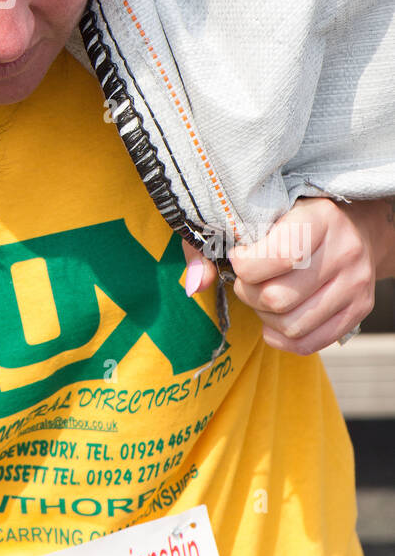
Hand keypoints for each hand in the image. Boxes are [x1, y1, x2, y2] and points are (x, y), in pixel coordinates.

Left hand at [181, 194, 391, 354]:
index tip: (238, 258)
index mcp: (320, 218)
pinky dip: (281, 337)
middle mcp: (344, 251)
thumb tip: (195, 283)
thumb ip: (219, 241)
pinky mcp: (360, 310)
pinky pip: (309, 343)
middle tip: (246, 279)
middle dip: (249, 293)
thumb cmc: (296, 216)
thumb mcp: (262, 211)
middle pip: (279, 297)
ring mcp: (355, 284)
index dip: (246, 265)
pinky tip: (274, 317)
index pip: (281, 254)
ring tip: (261, 295)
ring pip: (292, 326)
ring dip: (264, 316)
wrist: (356, 226)